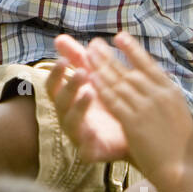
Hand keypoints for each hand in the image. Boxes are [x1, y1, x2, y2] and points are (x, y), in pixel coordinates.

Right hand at [45, 36, 128, 162]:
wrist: (138, 135)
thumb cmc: (111, 104)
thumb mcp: (97, 79)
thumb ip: (79, 59)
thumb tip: (59, 38)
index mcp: (69, 99)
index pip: (54, 84)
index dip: (56, 73)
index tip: (63, 59)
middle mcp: (69, 116)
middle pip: (59, 102)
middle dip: (68, 87)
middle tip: (82, 72)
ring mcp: (78, 135)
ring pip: (70, 122)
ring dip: (78, 107)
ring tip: (91, 93)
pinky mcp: (91, 153)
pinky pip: (85, 149)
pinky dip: (87, 139)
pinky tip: (94, 129)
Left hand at [83, 32, 192, 190]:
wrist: (184, 171)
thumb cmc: (182, 148)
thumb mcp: (178, 115)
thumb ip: (165, 99)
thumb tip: (157, 85)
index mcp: (171, 92)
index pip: (149, 65)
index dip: (133, 50)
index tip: (120, 36)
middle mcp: (159, 96)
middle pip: (129, 71)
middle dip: (110, 56)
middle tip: (94, 43)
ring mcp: (146, 108)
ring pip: (118, 83)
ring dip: (101, 67)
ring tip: (87, 54)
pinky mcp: (134, 123)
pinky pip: (113, 101)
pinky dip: (101, 88)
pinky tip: (90, 78)